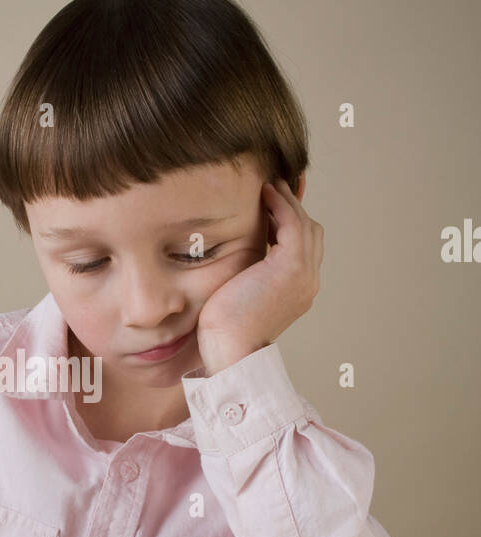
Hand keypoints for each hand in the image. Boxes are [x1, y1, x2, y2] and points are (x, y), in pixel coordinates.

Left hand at [195, 178, 323, 374]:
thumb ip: (249, 275)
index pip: (304, 246)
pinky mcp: (291, 266)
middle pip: (310, 232)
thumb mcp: (241, 295)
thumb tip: (236, 260)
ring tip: (267, 187)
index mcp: (299, 289)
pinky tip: (265, 194)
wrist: (230, 349)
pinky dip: (281, 204)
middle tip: (271, 189)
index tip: (270, 205)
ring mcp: (303, 274)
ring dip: (287, 201)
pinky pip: (293, 223)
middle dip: (293, 207)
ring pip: (304, 224)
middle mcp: (308, 281)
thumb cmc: (226, 329)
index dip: (290, 222)